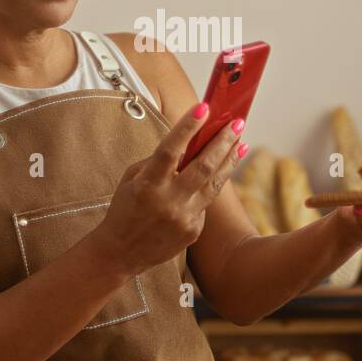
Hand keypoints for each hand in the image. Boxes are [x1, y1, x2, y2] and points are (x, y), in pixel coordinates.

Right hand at [88, 102, 246, 277]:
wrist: (120, 253)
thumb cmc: (124, 209)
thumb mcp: (131, 180)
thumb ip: (158, 162)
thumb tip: (188, 144)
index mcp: (147, 184)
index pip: (171, 149)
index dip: (188, 126)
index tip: (204, 107)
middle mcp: (168, 201)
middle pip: (203, 165)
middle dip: (223, 141)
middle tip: (237, 123)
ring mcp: (184, 217)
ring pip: (214, 183)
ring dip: (230, 160)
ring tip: (241, 142)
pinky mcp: (193, 230)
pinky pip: (205, 202)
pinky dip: (210, 186)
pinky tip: (218, 172)